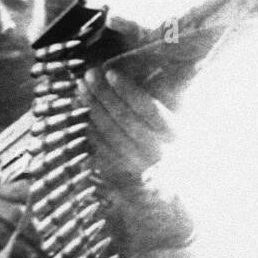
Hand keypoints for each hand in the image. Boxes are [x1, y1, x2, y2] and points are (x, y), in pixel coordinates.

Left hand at [79, 68, 175, 182]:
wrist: (169, 187)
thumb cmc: (169, 140)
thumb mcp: (175, 118)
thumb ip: (165, 94)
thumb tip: (160, 70)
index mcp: (174, 133)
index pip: (148, 107)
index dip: (127, 90)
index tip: (110, 73)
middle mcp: (158, 150)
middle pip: (125, 118)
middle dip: (104, 94)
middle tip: (89, 76)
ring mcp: (139, 165)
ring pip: (110, 133)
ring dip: (93, 108)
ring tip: (83, 89)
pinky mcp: (123, 174)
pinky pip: (102, 148)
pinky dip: (92, 130)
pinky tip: (86, 114)